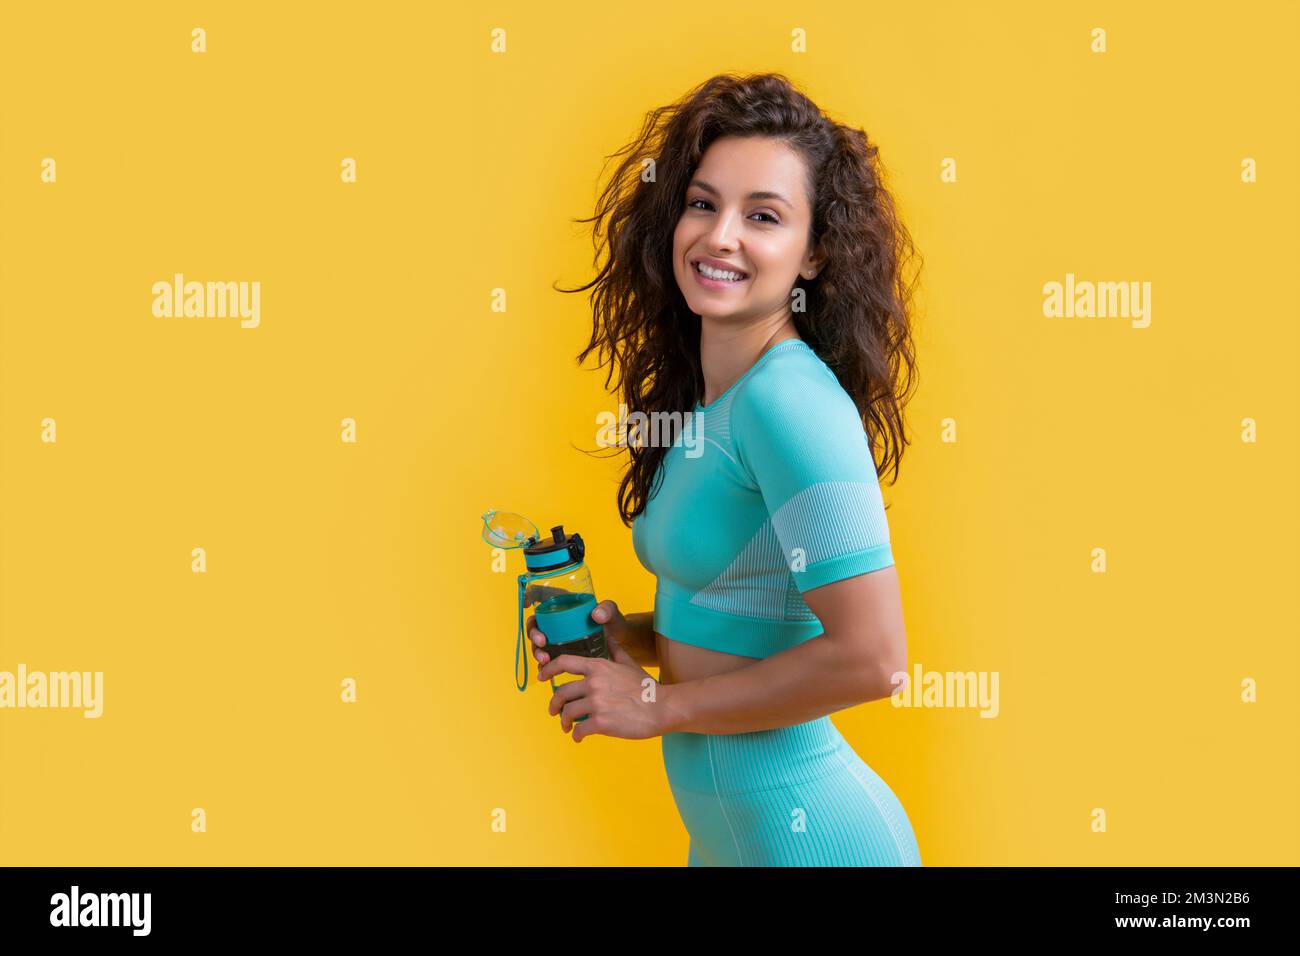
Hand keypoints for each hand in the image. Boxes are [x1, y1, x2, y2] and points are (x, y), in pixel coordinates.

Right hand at [525, 598, 634, 670]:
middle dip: (533, 633)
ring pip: (538, 643)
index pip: (543, 597)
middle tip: (542, 642)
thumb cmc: (615, 625)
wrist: (621, 645)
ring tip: (545, 659)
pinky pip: (546, 658)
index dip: (531, 596)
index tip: (527, 603)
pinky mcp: (560, 653)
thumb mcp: (612, 614)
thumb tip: (597, 615)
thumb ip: (608, 610)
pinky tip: (547, 670)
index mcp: (566, 605)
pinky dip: (543, 664)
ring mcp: (557, 638)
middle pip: (536, 624)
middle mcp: (558, 621)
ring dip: (537, 651)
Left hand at [529, 601, 666, 741]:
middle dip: (554, 704)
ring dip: (564, 721)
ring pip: (568, 713)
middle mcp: (594, 683)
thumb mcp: (629, 663)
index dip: (548, 669)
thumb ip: (615, 650)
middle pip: (561, 692)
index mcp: (598, 667)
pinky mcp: (601, 722)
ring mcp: (596, 703)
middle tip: (554, 711)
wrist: (662, 707)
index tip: (542, 677)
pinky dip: (577, 735)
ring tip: (567, 727)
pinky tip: (579, 737)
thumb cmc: (647, 687)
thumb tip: (610, 637)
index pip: (564, 662)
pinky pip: (580, 729)